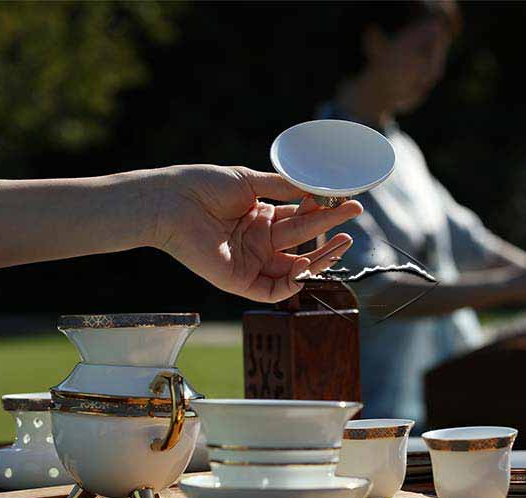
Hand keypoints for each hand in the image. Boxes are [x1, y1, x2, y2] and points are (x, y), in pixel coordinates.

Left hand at [150, 165, 361, 302]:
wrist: (172, 202)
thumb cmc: (203, 186)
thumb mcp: (249, 181)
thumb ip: (283, 187)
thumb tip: (316, 187)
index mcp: (260, 216)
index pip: (299, 217)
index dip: (321, 211)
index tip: (342, 199)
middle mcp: (259, 240)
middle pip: (303, 240)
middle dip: (330, 229)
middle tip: (354, 216)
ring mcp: (251, 262)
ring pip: (295, 268)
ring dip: (320, 258)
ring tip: (343, 242)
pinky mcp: (240, 281)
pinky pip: (274, 289)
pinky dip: (293, 281)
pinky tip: (306, 264)